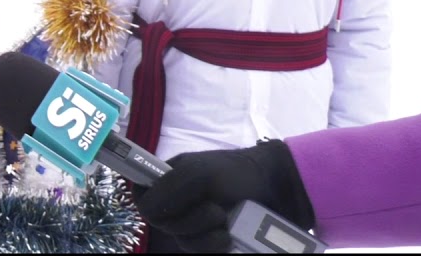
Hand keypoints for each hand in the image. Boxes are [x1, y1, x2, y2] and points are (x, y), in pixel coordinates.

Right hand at [135, 139, 314, 252]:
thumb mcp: (199, 173)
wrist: (280, 191)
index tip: (159, 206)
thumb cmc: (238, 173)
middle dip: (188, 221)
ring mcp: (196, 225)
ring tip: (227, 227)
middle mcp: (179, 203)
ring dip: (204, 236)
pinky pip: (201, 253)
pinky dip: (214, 248)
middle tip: (215, 210)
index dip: (146, 201)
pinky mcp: (213, 243)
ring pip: (182, 242)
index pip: (141, 195)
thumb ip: (168, 188)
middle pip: (161, 224)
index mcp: (170, 180)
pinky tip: (230, 240)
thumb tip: (146, 211)